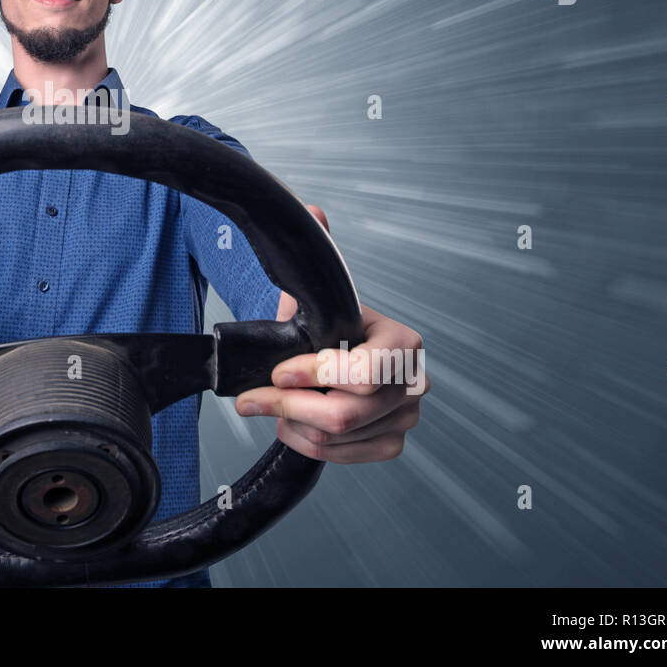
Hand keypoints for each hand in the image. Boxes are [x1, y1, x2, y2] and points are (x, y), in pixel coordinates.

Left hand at [234, 205, 427, 463]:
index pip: (363, 372)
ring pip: (336, 436)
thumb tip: (312, 211)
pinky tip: (293, 422)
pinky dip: (307, 442)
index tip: (276, 370)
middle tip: (252, 396)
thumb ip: (317, 251)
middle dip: (289, 405)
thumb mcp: (316, 291)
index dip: (312, 374)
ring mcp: (405, 417)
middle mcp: (413, 381)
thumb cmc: (324, 324)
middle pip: (346, 412)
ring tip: (273, 404)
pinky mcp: (389, 443)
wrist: (331, 354)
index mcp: (402, 341)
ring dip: (292, 423)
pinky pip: (341, 456)